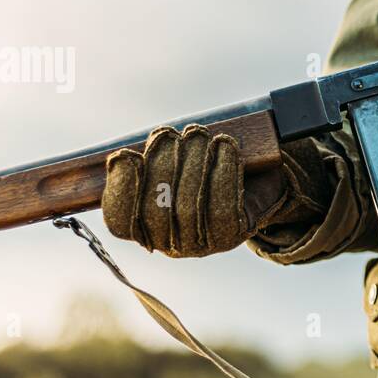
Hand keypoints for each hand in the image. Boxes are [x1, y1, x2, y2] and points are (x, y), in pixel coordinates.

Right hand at [102, 124, 288, 257]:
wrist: (257, 186)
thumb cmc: (203, 172)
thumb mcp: (172, 166)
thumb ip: (148, 163)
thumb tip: (124, 158)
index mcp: (146, 230)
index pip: (121, 221)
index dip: (121, 189)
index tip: (127, 155)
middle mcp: (172, 244)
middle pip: (157, 210)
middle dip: (161, 164)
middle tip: (169, 133)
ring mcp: (203, 243)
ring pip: (189, 205)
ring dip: (192, 161)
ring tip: (196, 133)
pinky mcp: (232, 234)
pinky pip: (224, 203)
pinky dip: (223, 169)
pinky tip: (224, 145)